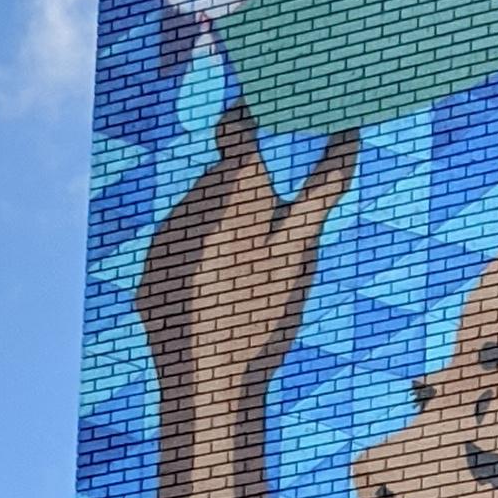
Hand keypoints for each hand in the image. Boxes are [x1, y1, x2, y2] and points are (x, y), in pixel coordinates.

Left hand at [137, 108, 357, 398]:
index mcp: (233, 190)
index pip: (237, 124)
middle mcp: (190, 205)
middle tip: (276, 228)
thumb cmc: (262, 314)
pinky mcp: (149, 273)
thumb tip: (348, 135)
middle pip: (221, 176)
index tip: (272, 112)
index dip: (254, 114)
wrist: (206, 384)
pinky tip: (220, 298)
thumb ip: (323, 190)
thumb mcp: (300, 252)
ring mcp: (164, 239)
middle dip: (246, 186)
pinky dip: (202, 260)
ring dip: (224, 226)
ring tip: (248, 277)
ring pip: (199, 214)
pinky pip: (180, 250)